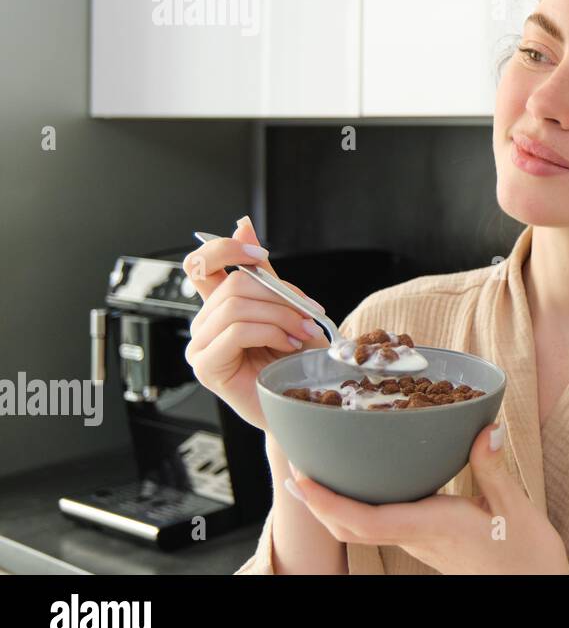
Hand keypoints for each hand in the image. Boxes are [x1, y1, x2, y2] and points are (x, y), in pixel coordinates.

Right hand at [184, 215, 327, 430]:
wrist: (299, 403)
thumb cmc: (294, 361)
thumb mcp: (285, 308)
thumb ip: (263, 272)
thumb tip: (242, 224)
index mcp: (219, 306)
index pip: (200, 263)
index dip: (225, 249)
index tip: (260, 253)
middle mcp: (204, 323)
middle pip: (233, 285)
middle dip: (279, 296)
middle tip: (309, 316)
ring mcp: (200, 345)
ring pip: (236, 307)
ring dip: (280, 317)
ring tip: (302, 334)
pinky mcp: (206, 366)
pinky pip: (236, 332)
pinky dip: (270, 333)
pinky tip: (288, 347)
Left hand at [286, 422, 568, 574]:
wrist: (533, 585)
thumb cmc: (525, 554)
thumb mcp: (514, 506)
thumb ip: (493, 466)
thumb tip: (486, 426)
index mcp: (432, 526)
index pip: (367, 519)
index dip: (329, 501)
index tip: (302, 478)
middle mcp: (418, 536)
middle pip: (351, 529)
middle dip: (317, 503)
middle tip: (294, 471)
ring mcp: (420, 541)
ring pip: (361, 530)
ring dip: (331, 508)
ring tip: (314, 478)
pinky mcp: (427, 540)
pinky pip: (380, 526)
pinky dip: (357, 508)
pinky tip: (361, 487)